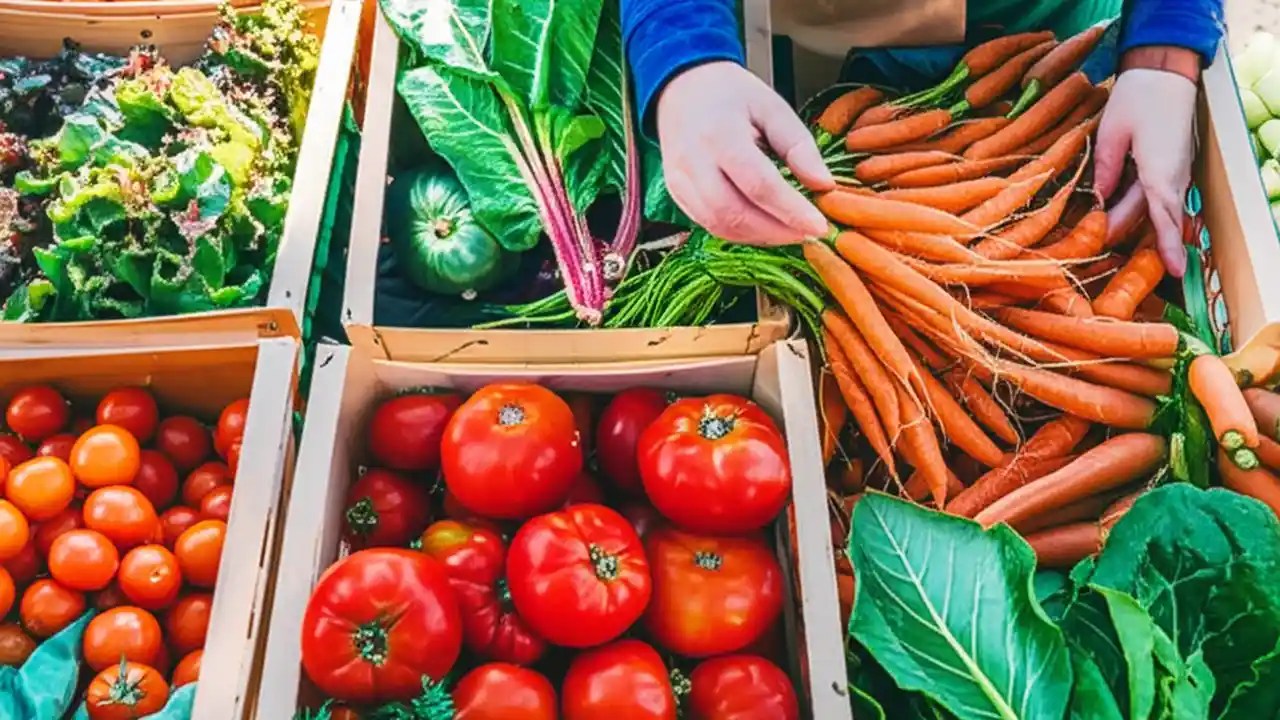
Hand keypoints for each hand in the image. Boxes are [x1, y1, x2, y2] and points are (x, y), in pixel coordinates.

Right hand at [656, 61, 834, 244]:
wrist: (682, 87)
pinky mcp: (676, 193)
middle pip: (735, 213)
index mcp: (720, 133)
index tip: (819, 225)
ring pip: (719, 225)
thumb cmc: (729, 94)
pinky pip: (708, 224)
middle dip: (776, 231)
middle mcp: (694, 161)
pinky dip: (740, 233)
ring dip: (759, 237)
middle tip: (808, 234)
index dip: (791, 211)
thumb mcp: (772, 107)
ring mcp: (680, 180)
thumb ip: (798, 145)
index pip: (759, 184)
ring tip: (789, 232)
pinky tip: (763, 227)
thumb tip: (823, 184)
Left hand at [1094, 65, 1197, 277]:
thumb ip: (1106, 170)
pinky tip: (1120, 211)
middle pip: (1151, 217)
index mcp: (1160, 172)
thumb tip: (1101, 200)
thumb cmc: (1138, 97)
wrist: (1165, 70)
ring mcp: (1175, 170)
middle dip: (1124, 232)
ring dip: (1132, 220)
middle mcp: (1173, 175)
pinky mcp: (1171, 163)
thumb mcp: (1112, 133)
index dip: (1168, 247)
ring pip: (1153, 206)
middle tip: (1092, 244)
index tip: (1173, 271)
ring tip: (1101, 233)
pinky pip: (1157, 193)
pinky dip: (1140, 205)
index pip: (1164, 218)